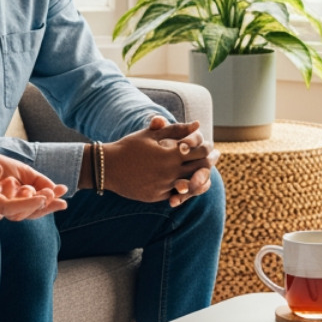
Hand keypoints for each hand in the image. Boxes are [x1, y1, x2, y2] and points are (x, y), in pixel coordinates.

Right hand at [0, 145, 66, 220]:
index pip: (6, 206)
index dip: (26, 204)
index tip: (43, 197)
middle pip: (17, 212)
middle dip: (40, 206)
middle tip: (61, 199)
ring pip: (20, 209)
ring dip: (41, 203)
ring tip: (62, 195)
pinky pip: (18, 202)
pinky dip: (35, 197)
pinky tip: (51, 190)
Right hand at [101, 117, 218, 204]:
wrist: (107, 167)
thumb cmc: (130, 146)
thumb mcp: (152, 134)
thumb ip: (177, 129)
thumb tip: (197, 124)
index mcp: (171, 155)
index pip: (201, 151)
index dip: (207, 147)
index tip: (209, 145)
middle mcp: (170, 173)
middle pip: (201, 169)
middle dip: (209, 162)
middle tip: (214, 157)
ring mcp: (163, 187)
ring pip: (191, 184)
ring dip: (199, 177)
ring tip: (203, 171)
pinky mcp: (156, 197)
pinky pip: (176, 193)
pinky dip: (184, 188)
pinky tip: (187, 181)